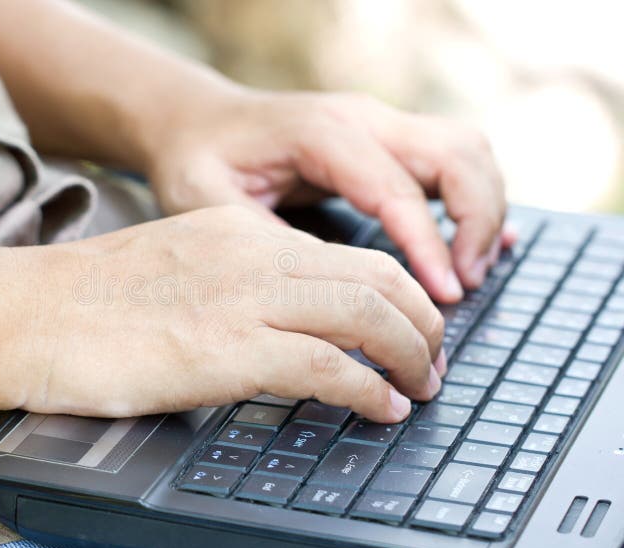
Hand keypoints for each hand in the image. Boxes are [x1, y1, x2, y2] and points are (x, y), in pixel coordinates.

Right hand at [8, 206, 445, 422]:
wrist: (31, 313)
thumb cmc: (95, 301)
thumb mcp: (182, 266)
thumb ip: (239, 280)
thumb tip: (292, 320)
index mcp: (244, 230)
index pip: (349, 254)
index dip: (397, 293)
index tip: (409, 328)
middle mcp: (255, 253)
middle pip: (376, 276)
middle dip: (423, 322)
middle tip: (433, 360)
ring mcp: (244, 298)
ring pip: (367, 313)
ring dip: (411, 355)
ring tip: (423, 387)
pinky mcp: (228, 349)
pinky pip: (330, 366)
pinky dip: (369, 390)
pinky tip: (382, 408)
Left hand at [147, 89, 514, 303]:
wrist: (198, 123)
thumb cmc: (199, 160)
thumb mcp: (208, 201)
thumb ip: (264, 237)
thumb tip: (326, 285)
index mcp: (321, 133)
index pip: (396, 187)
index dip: (428, 243)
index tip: (445, 295)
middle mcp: (361, 118)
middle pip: (454, 154)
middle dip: (475, 222)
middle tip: (462, 288)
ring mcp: (379, 124)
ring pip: (466, 149)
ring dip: (483, 210)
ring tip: (470, 273)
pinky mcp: (384, 140)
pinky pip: (452, 157)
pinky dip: (476, 196)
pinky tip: (481, 241)